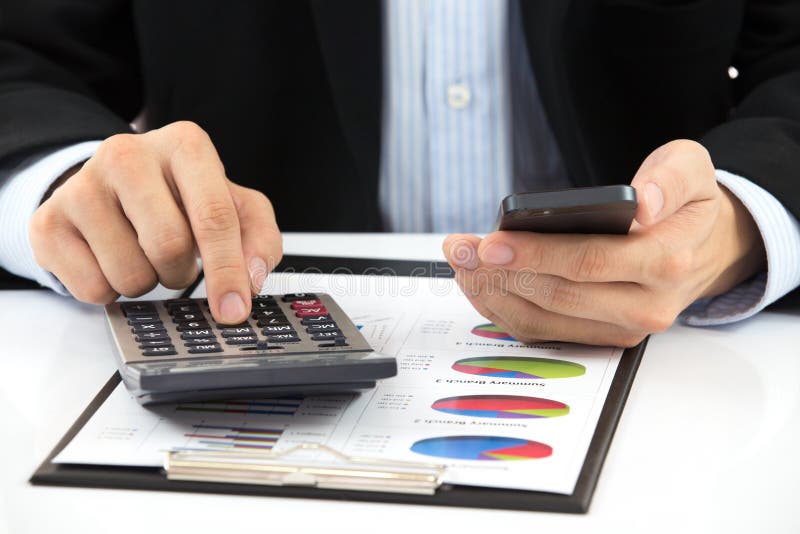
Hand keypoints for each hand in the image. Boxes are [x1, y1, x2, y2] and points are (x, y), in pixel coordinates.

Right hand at [29, 121, 282, 323]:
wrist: (114, 188)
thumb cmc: (181, 198)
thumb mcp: (235, 207)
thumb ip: (259, 238)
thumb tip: (252, 278)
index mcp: (184, 145)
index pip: (213, 216)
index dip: (228, 271)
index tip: (235, 309)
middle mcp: (128, 155)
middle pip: (169, 247)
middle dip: (183, 272)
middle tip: (179, 261)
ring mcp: (81, 186)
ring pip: (130, 274)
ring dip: (149, 282)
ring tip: (145, 254)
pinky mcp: (48, 222)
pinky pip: (92, 289)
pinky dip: (113, 290)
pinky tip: (113, 260)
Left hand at [443, 140, 765, 346]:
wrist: (704, 248)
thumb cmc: (686, 206)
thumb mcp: (691, 170)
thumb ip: (670, 179)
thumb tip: (641, 203)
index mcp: (669, 261)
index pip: (591, 262)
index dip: (535, 254)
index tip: (491, 243)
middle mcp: (647, 305)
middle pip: (558, 296)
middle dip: (500, 272)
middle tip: (459, 249)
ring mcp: (624, 328)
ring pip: (543, 320)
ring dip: (493, 294)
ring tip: (461, 263)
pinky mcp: (602, 337)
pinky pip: (543, 332)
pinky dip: (504, 309)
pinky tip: (480, 282)